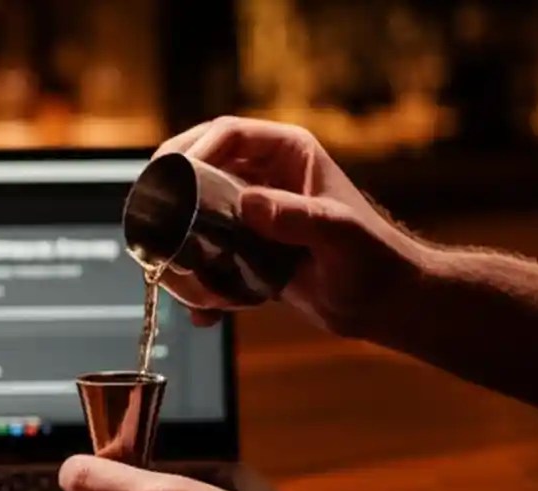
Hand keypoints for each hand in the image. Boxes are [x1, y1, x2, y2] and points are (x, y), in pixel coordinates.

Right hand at [154, 116, 428, 337]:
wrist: (387, 304)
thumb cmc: (377, 262)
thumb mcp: (339, 234)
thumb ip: (297, 216)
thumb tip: (247, 204)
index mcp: (289, 155)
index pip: (229, 134)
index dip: (195, 148)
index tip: (172, 176)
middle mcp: (267, 178)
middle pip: (202, 166)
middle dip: (172, 188)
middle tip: (149, 211)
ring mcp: (255, 215)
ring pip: (198, 211)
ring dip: (179, 237)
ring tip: (169, 263)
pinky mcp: (248, 250)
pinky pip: (209, 254)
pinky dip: (199, 280)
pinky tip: (204, 308)